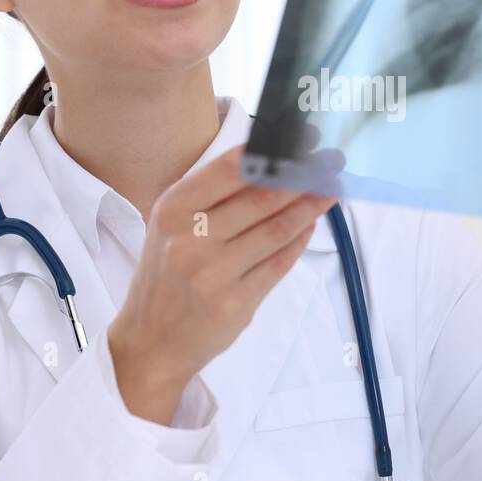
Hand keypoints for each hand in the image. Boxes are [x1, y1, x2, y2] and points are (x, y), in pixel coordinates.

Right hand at [107, 141, 341, 420]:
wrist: (149, 341)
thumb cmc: (166, 275)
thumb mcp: (171, 226)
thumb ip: (212, 195)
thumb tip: (272, 160)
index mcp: (172, 210)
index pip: (232, 169)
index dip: (274, 150)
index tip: (304, 139)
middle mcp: (190, 239)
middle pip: (262, 197)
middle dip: (304, 175)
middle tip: (332, 160)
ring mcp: (213, 274)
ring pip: (277, 229)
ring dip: (311, 206)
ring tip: (331, 188)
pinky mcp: (235, 304)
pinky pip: (279, 264)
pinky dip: (300, 240)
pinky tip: (312, 223)